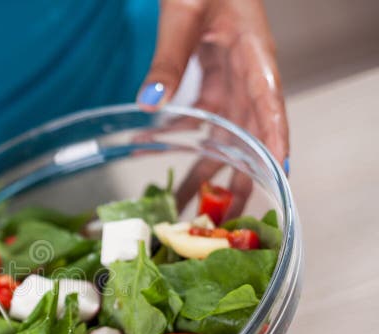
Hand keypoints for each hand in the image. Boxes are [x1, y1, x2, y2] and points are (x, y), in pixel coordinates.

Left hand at [137, 0, 288, 212]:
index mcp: (256, 59)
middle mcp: (246, 75)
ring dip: (206, 167)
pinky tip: (158, 155)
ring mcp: (228, 78)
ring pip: (221, 132)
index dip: (275, 148)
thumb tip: (151, 105)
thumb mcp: (184, 15)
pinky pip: (196, 115)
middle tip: (228, 219)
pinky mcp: (208, 77)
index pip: (272, 111)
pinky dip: (178, 137)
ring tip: (189, 203)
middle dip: (240, 177)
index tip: (277, 183)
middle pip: (248, 134)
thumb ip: (169, 60)